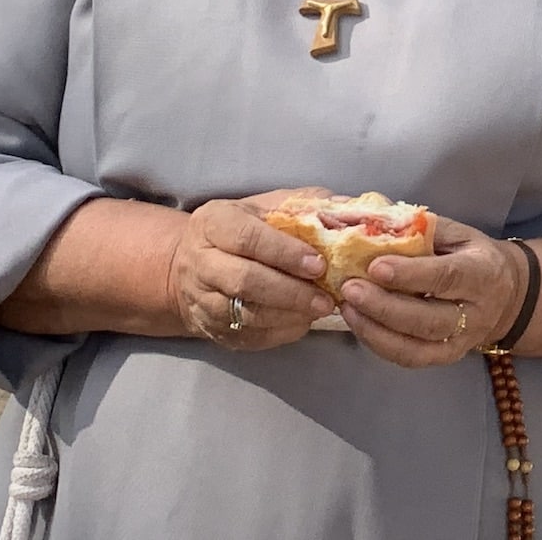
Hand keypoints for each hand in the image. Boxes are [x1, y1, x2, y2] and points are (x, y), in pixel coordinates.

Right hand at [167, 186, 335, 349]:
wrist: (190, 262)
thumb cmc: (243, 227)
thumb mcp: (267, 205)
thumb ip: (306, 205)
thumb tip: (350, 211)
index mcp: (214, 222)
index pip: (247, 238)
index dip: (285, 253)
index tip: (318, 264)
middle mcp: (201, 261)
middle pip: (245, 281)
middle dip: (290, 291)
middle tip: (325, 297)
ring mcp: (202, 299)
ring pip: (245, 314)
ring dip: (288, 315)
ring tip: (320, 309)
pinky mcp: (209, 328)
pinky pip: (246, 337)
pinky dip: (279, 332)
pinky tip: (302, 322)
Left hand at [338, 217, 528, 367]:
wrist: (506, 295)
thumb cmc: (473, 255)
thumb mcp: (458, 234)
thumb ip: (423, 231)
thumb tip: (375, 224)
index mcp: (483, 273)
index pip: (446, 277)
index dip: (410, 274)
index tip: (375, 266)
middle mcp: (475, 312)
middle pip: (428, 319)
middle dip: (384, 306)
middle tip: (350, 289)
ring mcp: (461, 341)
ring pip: (416, 346)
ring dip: (375, 329)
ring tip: (347, 307)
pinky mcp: (446, 357)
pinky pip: (410, 358)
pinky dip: (379, 344)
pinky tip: (359, 324)